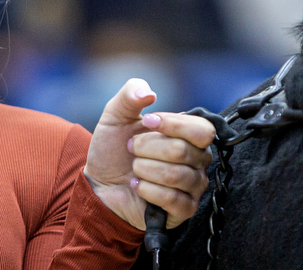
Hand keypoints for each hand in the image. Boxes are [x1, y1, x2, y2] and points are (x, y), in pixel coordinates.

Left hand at [84, 78, 215, 229]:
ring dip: (145, 170)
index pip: (202, 129)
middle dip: (148, 148)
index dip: (172, 125)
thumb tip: (149, 93)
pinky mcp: (185, 209)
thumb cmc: (114, 148)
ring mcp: (194, 185)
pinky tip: (137, 186)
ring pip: (177, 175)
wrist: (100, 183)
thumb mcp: (116, 115)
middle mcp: (198, 159)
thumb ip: (130, 95)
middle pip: (183, 151)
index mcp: (190, 134)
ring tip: (134, 169)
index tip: (145, 122)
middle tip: (132, 149)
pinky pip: (173, 199)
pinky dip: (148, 190)